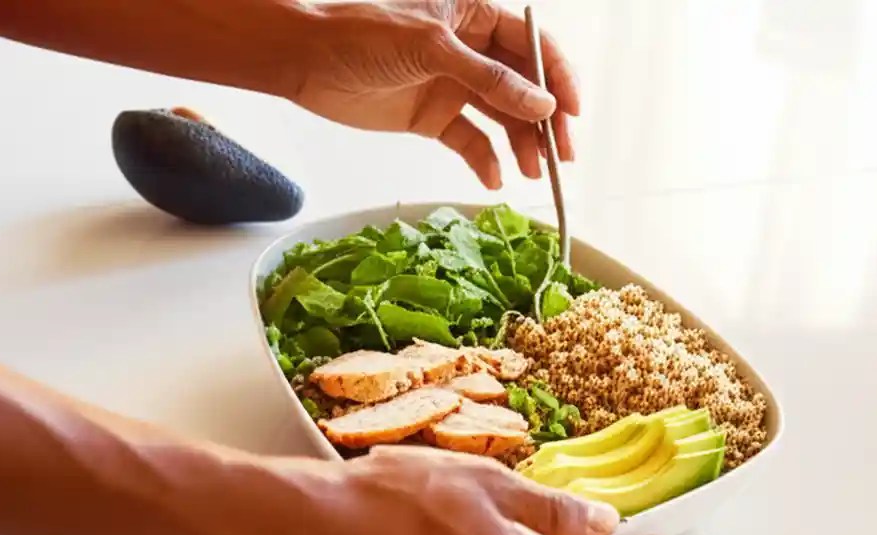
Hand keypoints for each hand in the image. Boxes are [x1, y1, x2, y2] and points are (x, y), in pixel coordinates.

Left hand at [290, 0, 578, 188]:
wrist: (304, 60)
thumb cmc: (360, 33)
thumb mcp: (432, 48)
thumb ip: (489, 79)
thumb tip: (542, 105)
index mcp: (473, 14)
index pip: (531, 44)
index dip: (557, 76)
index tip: (572, 110)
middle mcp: (468, 49)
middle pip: (522, 85)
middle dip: (545, 120)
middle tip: (561, 155)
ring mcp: (450, 84)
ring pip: (500, 116)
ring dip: (520, 143)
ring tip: (533, 172)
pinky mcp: (431, 116)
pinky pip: (469, 140)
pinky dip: (484, 159)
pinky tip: (495, 177)